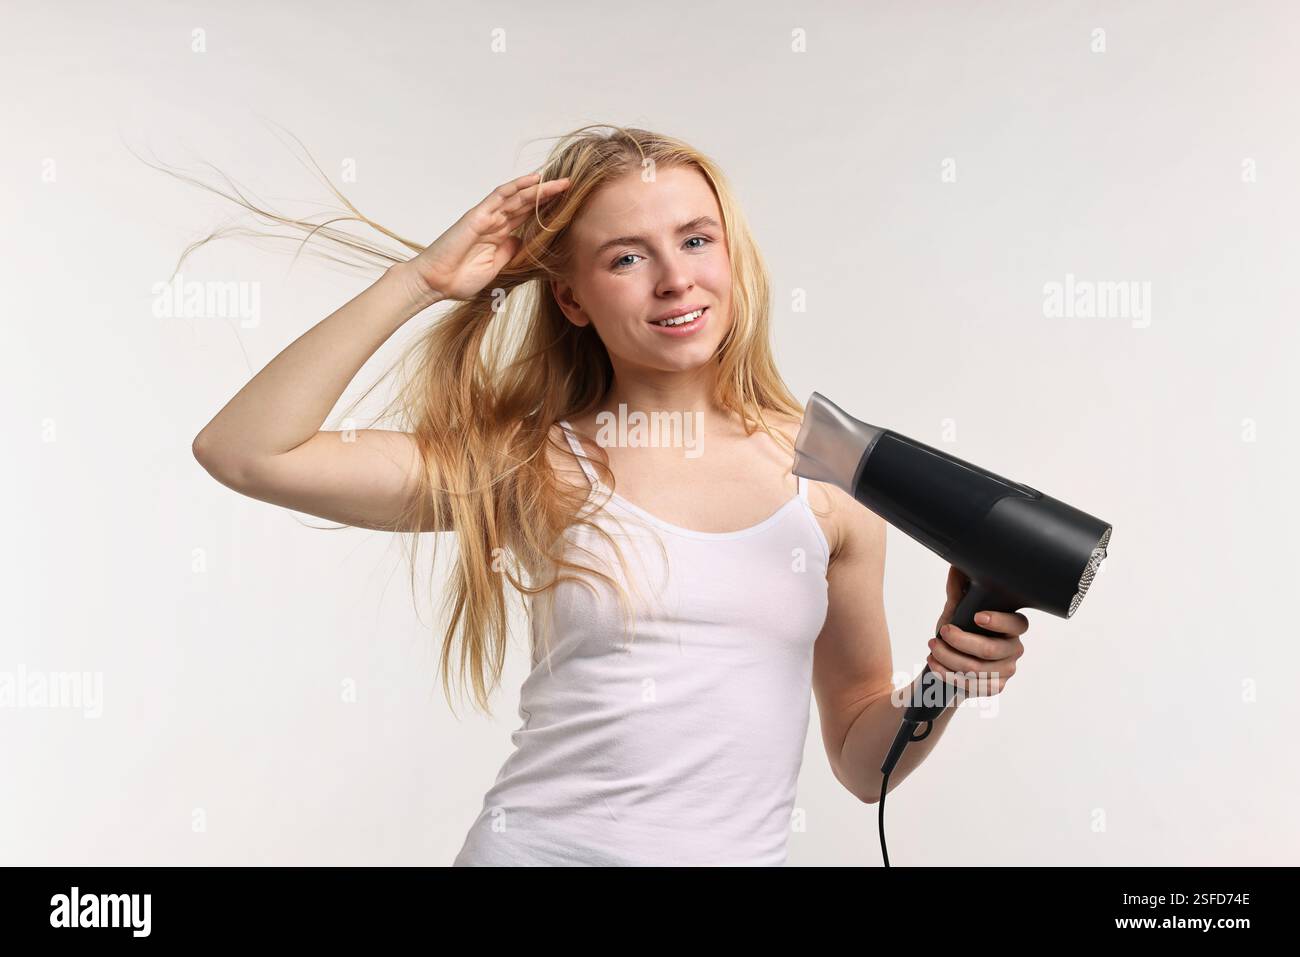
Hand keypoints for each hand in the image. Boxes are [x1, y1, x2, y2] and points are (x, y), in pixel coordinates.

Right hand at [405, 171, 570, 302]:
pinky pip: (499, 196)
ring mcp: (486, 217)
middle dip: (548, 195)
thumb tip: (525, 242)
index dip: (546, 210)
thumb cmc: (461, 279)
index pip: (527, 217)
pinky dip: (517, 186)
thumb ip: (510, 252)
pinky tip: (533, 180)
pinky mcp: (477, 215)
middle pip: (526, 204)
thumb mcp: (496, 267)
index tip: (568, 205)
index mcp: (500, 236)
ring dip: (538, 188)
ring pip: (516, 196)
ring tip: (559, 182)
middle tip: (571, 186)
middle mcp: (495, 223)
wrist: (437, 282)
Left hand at [927, 566, 1028, 699]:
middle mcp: (1014, 649)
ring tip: (932, 647)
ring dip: (948, 657)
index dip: (999, 621)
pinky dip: (948, 673)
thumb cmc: (961, 632)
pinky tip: (934, 664)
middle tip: (941, 631)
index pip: (1017, 624)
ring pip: (976, 669)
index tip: (977, 616)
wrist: (953, 666)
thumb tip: (956, 567)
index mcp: (1012, 627)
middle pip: (990, 649)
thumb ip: (958, 593)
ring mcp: (1006, 671)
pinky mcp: (994, 688)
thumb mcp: (957, 612)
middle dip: (961, 641)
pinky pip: (971, 685)